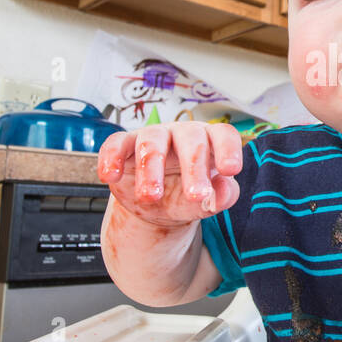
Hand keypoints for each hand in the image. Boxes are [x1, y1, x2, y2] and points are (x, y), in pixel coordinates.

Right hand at [97, 121, 242, 227]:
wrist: (153, 207)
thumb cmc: (184, 196)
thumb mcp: (204, 203)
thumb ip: (219, 197)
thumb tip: (224, 189)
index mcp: (209, 143)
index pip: (223, 135)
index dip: (228, 149)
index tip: (230, 170)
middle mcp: (183, 134)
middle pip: (190, 139)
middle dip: (193, 167)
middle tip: (195, 195)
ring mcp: (153, 137)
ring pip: (152, 142)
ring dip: (151, 169)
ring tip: (150, 196)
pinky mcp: (125, 145)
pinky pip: (116, 144)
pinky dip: (111, 158)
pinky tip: (111, 176)